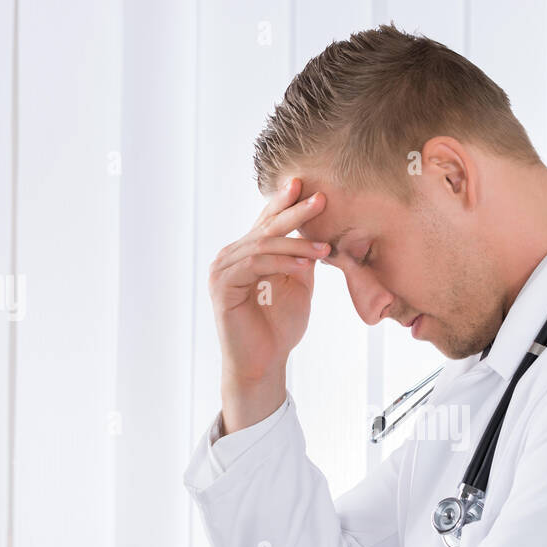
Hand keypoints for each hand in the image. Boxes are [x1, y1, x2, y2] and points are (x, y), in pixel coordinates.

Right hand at [208, 177, 328, 386]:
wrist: (264, 363)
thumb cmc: (279, 328)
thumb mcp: (297, 284)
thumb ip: (302, 257)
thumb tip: (319, 230)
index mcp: (245, 254)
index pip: (266, 222)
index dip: (283, 203)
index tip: (303, 183)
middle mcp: (229, 256)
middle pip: (265, 228)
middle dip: (294, 213)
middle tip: (321, 200)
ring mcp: (222, 270)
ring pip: (263, 246)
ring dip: (297, 245)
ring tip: (325, 249)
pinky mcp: (222, 285)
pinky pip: (255, 264)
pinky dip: (282, 262)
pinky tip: (305, 265)